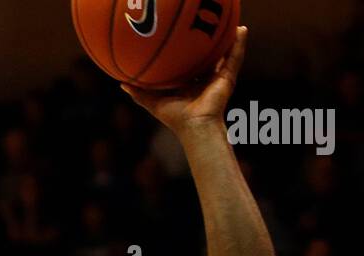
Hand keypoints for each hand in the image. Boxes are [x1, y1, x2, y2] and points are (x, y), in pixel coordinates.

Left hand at [121, 25, 245, 133]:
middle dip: (208, 43)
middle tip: (206, 25)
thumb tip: (121, 84)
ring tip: (230, 22)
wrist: (195, 126)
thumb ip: (139, 93)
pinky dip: (239, 44)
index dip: (188, 52)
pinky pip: (235, 57)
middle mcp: (204, 80)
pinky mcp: (228, 78)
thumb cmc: (175, 118)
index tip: (184, 38)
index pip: (189, 65)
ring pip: (225, 54)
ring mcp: (218, 79)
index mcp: (190, 84)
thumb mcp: (153, 102)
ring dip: (228, 39)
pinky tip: (242, 29)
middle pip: (207, 57)